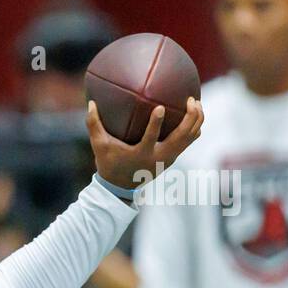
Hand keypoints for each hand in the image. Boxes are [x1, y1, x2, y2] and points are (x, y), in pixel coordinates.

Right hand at [87, 97, 203, 189]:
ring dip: (196, 120)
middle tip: (191, 100)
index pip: (150, 138)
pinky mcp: (173, 158)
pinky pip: (189, 140)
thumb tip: (90, 103)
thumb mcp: (99, 145)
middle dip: (190, 118)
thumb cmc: (109, 163)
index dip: (156, 123)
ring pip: (190, 138)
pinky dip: (194, 127)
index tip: (161, 107)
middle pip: (182, 137)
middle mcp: (159, 157)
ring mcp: (168, 159)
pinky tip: (193, 114)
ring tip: (196, 103)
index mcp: (141, 154)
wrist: (120, 187)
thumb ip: (93, 124)